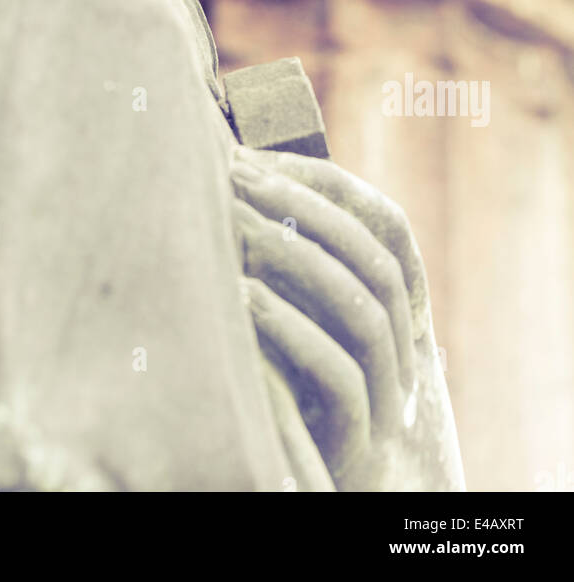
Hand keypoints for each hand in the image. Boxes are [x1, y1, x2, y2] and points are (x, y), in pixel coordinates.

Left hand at [229, 146, 463, 491]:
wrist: (298, 483)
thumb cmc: (286, 386)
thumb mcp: (295, 313)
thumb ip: (288, 261)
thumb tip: (238, 175)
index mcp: (398, 308)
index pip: (388, 224)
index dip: (331, 184)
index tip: (261, 155)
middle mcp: (406, 346)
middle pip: (373, 258)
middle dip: (301, 205)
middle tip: (234, 172)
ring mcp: (390, 396)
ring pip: (363, 310)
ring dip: (294, 255)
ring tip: (231, 220)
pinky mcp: (359, 440)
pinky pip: (340, 375)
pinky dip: (292, 329)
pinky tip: (241, 296)